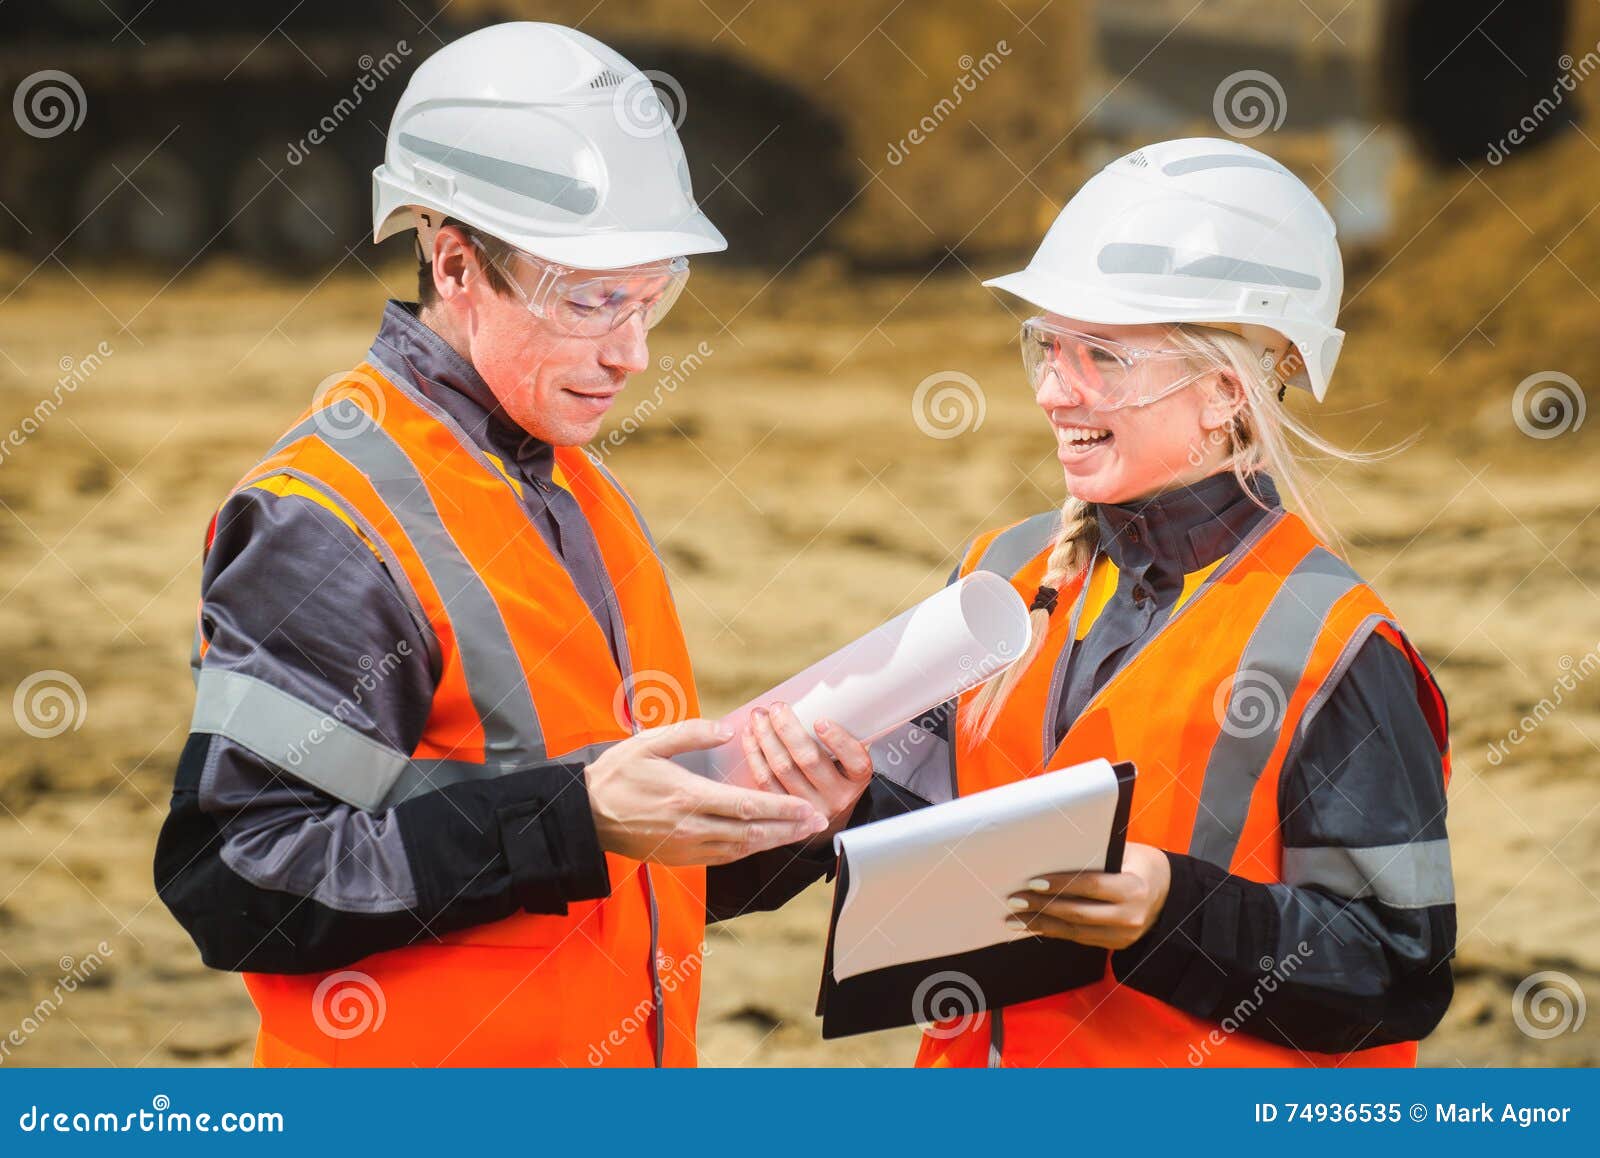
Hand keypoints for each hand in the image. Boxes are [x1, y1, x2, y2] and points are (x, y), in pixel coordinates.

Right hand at [584, 719, 827, 865]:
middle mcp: (691, 827)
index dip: (781, 809)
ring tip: (799, 834)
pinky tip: (763, 842)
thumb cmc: (616, 775)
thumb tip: (728, 730)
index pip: (746, 806)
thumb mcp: (650, 743)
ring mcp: (686, 846)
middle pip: (751, 832)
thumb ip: (691, 733)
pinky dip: (747, 850)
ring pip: (740, 849)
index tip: (807, 809)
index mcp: (688, 797)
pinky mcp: (679, 858)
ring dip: (773, 842)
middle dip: (788, 829)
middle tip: (818, 823)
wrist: (584, 816)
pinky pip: (722, 857)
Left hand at [739, 704, 873, 838]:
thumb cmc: (837, 775)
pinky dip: (754, 755)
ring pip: (782, 769)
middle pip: (809, 760)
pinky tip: (750, 735)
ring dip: (766, 738)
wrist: (830, 814)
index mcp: (857, 780)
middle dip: (788, 729)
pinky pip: (765, 781)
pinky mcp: (784, 812)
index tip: (821, 721)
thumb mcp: (849, 760)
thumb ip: (838, 738)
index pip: (855, 760)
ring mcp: (809, 808)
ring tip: (759, 717)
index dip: (838, 741)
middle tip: (777, 708)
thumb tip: (809, 702)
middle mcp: (837, 797)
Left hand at [1004, 842, 1171, 949]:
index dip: (1061, 885)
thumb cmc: (1141, 864)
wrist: (1168, 894)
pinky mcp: (1115, 944)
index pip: (1091, 886)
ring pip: (1075, 931)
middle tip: (1015, 900)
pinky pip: (1079, 938)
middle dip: (1043, 907)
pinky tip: (1034, 926)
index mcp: (1134, 889)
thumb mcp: (1125, 853)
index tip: (1033, 882)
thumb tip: (1050, 852)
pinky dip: (1054, 931)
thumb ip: (1096, 855)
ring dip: (1041, 924)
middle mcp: (1130, 916)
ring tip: (1014, 918)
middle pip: (1078, 913)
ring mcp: (1123, 935)